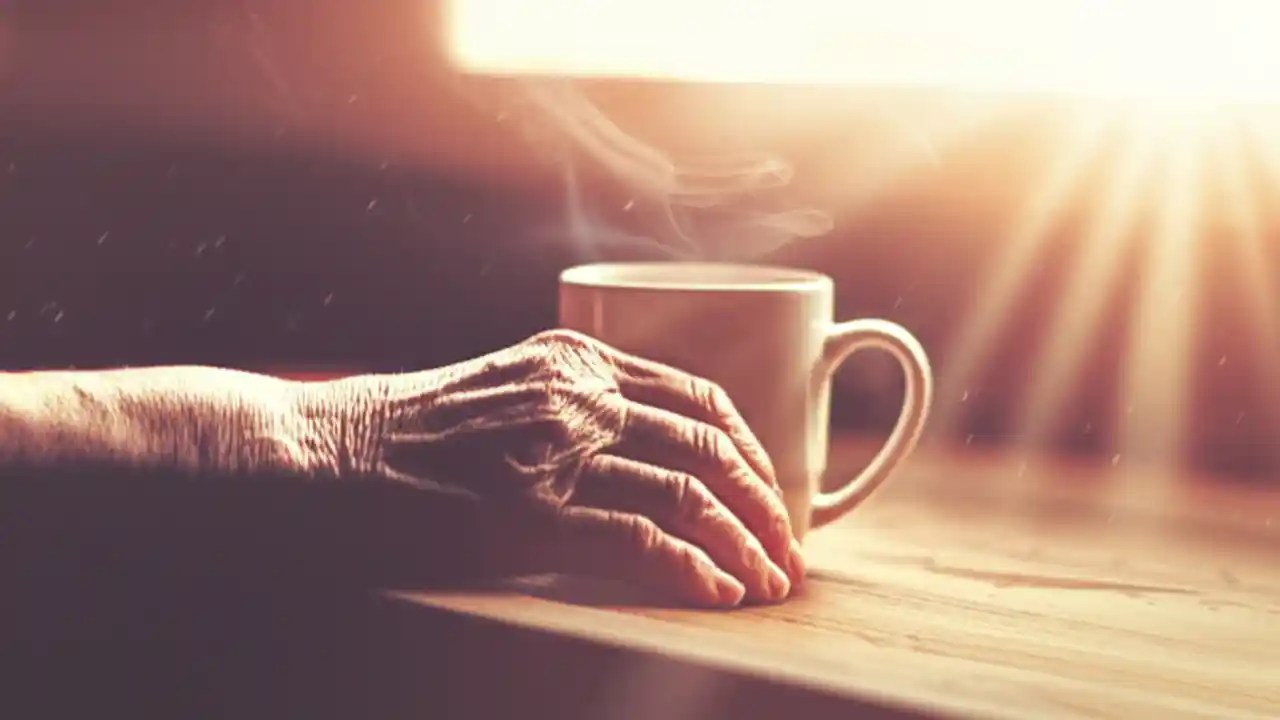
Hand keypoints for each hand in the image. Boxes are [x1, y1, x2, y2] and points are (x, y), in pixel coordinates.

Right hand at [315, 330, 803, 606]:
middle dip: (764, 507)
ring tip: (766, 583)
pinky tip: (715, 594)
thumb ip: (573, 408)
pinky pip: (641, 541)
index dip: (751, 454)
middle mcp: (577, 395)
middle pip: (710, 448)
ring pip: (690, 495)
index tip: (771, 496)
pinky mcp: (529, 514)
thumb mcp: (504, 393)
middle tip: (787, 553)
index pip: (700, 398)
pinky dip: (690, 570)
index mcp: (577, 360)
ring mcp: (555, 451)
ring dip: (743, 546)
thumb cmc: (405, 434)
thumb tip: (640, 460)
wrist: (319, 457)